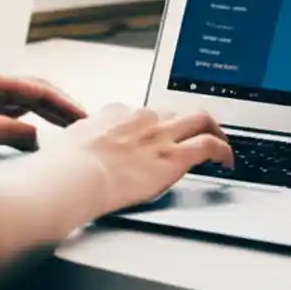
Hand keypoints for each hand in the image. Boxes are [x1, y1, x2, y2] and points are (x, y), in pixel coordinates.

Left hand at [0, 73, 86, 155]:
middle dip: (64, 106)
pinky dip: (38, 120)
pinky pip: (19, 112)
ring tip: (75, 128)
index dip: (64, 104)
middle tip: (88, 124)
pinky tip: (48, 130)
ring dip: (53, 113)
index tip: (84, 118)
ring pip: (30, 101)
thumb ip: (6, 132)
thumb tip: (37, 137)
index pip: (37, 90)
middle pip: (38, 91)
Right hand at [57, 104, 233, 215]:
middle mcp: (142, 119)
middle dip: (189, 121)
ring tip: (221, 142)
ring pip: (200, 119)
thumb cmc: (63, 168)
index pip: (142, 113)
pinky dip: (223, 151)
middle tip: (197, 133)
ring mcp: (160, 136)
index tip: (156, 135)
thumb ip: (79, 143)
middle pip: (175, 111)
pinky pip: (209, 146)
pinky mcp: (173, 157)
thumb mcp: (67, 144)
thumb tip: (72, 148)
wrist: (73, 178)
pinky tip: (227, 161)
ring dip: (214, 129)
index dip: (153, 125)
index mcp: (116, 114)